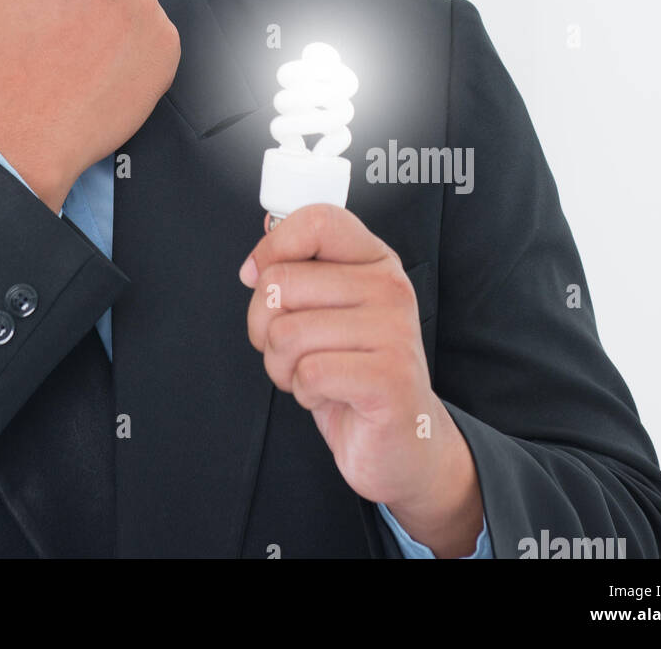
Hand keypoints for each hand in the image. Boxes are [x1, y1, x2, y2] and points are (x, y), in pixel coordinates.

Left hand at [240, 204, 483, 556]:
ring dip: (281, 365)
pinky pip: (308, 373)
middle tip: (291, 349)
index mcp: (375, 259)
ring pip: (286, 332)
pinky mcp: (389, 379)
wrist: (402, 440)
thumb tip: (265, 236)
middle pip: (281, 282)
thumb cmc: (354, 370)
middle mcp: (390, 287)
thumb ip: (301, 267)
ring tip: (312, 374)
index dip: (272, 246)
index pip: (317, 220)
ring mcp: (395, 332)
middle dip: (264, 325)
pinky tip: (331, 395)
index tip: (258, 275)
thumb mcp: (328, 308)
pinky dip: (304, 392)